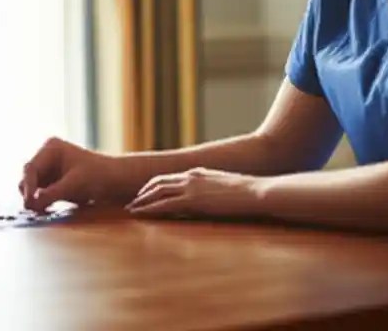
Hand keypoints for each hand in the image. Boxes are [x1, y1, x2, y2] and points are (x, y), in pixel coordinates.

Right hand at [19, 137, 122, 211]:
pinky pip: (41, 194)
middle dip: (31, 193)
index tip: (29, 204)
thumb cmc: (100, 176)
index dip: (28, 187)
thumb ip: (51, 194)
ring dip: (36, 200)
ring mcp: (50, 169)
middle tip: (36, 211)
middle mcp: (47, 156)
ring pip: (32, 188)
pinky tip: (49, 209)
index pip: (31, 168)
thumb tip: (30, 204)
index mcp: (51, 148)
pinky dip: (42, 202)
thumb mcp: (74, 185)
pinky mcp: (54, 183)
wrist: (119, 181)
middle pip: (28, 178)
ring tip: (44, 211)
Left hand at [126, 167, 262, 218]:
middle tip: (132, 202)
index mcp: (198, 172)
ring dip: (142, 201)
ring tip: (131, 209)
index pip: (170, 177)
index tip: (145, 193)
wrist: (256, 192)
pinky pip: (164, 204)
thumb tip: (208, 198)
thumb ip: (212, 189)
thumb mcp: (225, 187)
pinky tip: (140, 214)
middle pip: (158, 182)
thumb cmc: (247, 193)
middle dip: (143, 192)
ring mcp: (190, 187)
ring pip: (157, 192)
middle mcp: (190, 176)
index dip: (155, 185)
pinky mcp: (192, 200)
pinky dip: (149, 209)